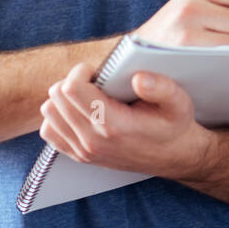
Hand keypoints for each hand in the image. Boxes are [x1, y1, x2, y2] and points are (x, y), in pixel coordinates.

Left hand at [39, 60, 215, 180]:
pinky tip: (80, 111)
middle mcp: (93, 141)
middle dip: (72, 80)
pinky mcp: (79, 156)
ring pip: (49, 113)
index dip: (80, 71)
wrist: (174, 157)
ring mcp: (83, 151)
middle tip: (95, 80)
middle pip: (56, 98)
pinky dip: (59, 116)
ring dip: (64, 98)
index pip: (71, 89)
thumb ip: (162, 88)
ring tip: (87, 94)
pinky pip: (50, 130)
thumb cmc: (174, 125)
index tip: (97, 70)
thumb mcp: (179, 103)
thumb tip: (138, 77)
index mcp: (114, 125)